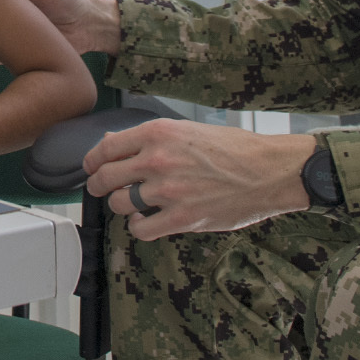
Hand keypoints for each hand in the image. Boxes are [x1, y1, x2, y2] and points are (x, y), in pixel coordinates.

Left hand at [81, 118, 314, 240]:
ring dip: (122, 205)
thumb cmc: (233, 148)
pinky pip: (141, 229)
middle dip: (99, 185)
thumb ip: (149, 139)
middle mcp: (158, 160)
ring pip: (121, 204)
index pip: (106, 147)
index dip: (92, 160)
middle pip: (106, 177)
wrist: (269, 171)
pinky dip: (139, 226)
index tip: (90, 167)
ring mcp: (169, 191)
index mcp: (158, 133)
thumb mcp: (187, 130)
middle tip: (102, 189)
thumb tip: (113, 142)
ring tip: (133, 204)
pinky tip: (147, 220)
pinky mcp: (182, 218)